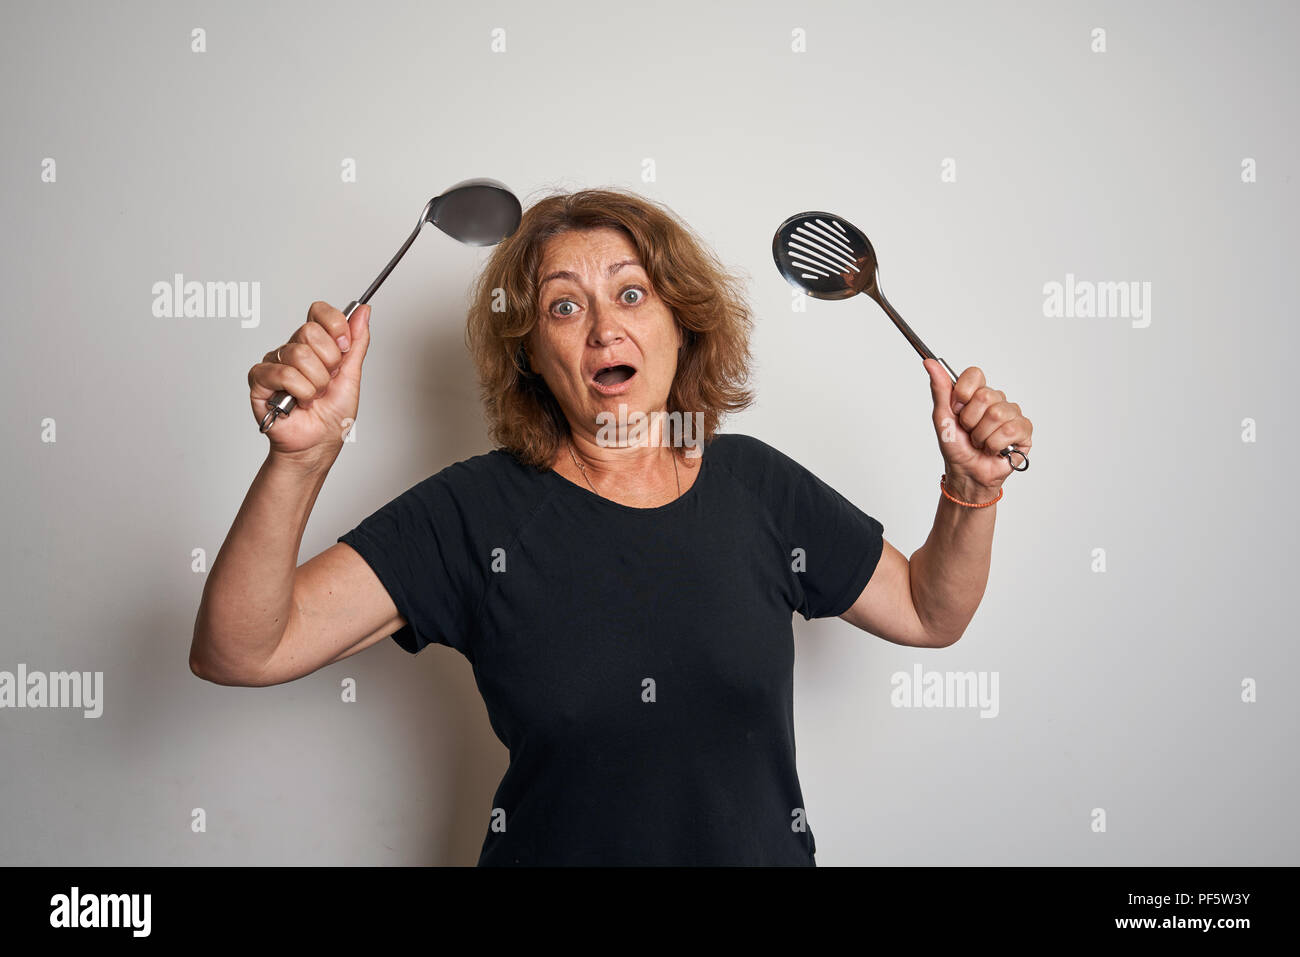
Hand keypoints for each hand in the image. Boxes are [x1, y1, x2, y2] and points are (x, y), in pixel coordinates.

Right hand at [248, 301, 370, 458]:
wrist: (317, 445)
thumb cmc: (333, 416)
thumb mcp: (352, 376)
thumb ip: (357, 342)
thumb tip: (363, 311)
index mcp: (316, 345)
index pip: (319, 312)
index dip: (335, 326)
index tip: (344, 348)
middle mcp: (294, 349)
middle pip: (309, 331)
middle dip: (328, 363)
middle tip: (326, 382)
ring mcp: (275, 362)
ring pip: (299, 355)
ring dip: (315, 384)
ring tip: (312, 397)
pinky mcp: (260, 378)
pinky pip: (282, 373)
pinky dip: (298, 391)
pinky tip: (298, 402)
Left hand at [923, 359, 1032, 490]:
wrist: (966, 472)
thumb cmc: (955, 446)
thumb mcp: (942, 416)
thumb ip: (939, 389)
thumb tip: (929, 363)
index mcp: (977, 393)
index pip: (975, 374)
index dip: (963, 393)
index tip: (956, 409)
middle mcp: (996, 400)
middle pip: (985, 396)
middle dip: (970, 420)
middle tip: (968, 431)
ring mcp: (1012, 414)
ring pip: (997, 414)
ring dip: (981, 436)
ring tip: (980, 442)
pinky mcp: (1024, 430)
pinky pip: (1010, 430)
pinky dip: (995, 445)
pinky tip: (994, 449)